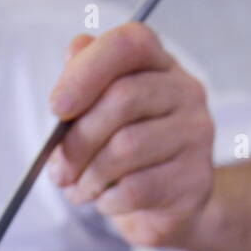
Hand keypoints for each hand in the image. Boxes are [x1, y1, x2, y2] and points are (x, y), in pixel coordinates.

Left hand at [47, 23, 214, 248]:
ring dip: (88, 175)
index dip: (86, 70)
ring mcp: (195, 134)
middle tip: (58, 169)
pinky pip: (136, 188)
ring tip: (77, 189)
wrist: (165, 206)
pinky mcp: (194, 179)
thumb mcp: (98, 113)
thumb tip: (74, 49)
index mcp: (158, 64)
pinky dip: (107, 199)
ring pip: (126, 147)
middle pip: (122, 98)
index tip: (56, 106)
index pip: (129, 44)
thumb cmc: (124, 153)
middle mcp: (185, 92)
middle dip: (78, 139)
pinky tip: (103, 201)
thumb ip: (83, 81)